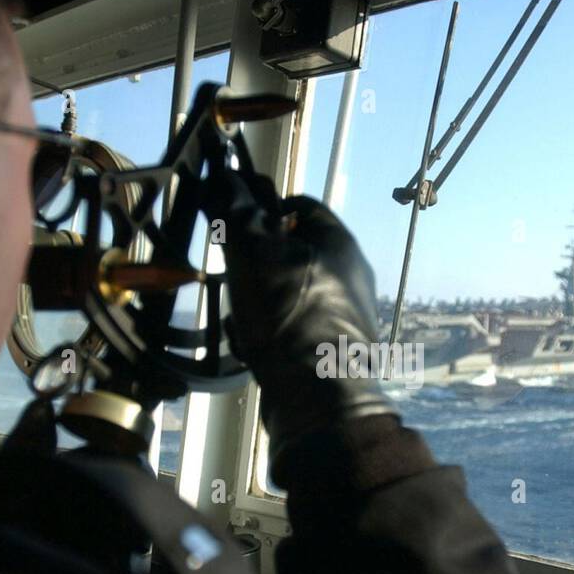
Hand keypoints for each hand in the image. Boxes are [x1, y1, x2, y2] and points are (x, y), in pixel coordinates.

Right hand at [209, 169, 396, 482]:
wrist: (319, 398)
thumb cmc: (289, 315)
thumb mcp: (253, 251)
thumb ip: (236, 211)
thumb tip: (224, 175)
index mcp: (339, 242)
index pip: (299, 205)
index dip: (263, 206)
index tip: (234, 221)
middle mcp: (349, 276)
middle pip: (290, 251)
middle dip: (254, 262)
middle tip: (233, 273)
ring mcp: (344, 316)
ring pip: (285, 294)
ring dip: (256, 304)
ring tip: (242, 319)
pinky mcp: (333, 352)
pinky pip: (290, 331)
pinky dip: (267, 336)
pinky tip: (253, 348)